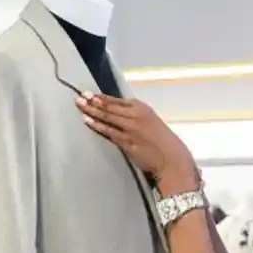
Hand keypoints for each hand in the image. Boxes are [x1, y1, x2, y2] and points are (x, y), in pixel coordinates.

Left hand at [76, 93, 198, 193]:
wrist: (172, 158)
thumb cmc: (163, 141)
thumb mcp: (151, 122)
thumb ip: (136, 117)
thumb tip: (118, 114)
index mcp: (142, 108)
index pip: (117, 101)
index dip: (102, 97)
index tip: (90, 94)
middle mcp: (135, 116)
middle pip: (110, 107)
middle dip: (93, 102)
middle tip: (80, 97)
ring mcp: (130, 128)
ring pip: (107, 117)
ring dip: (92, 111)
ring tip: (80, 106)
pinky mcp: (127, 142)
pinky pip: (109, 132)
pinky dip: (97, 126)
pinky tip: (87, 121)